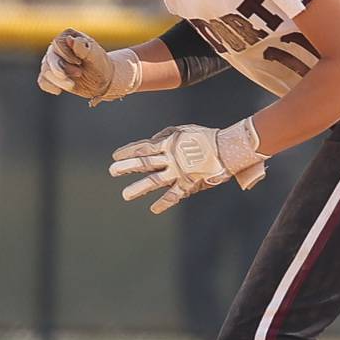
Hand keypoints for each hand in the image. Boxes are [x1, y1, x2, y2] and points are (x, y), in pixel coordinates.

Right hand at [38, 29, 140, 104]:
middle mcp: (57, 47)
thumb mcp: (96, 57)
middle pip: (50, 58)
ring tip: (73, 84)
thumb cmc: (100, 65)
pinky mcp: (50, 75)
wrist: (101, 80)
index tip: (79, 62)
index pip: (57, 44)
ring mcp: (51, 61)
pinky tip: (59, 90)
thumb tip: (71, 39)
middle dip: (62, 70)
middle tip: (79, 74)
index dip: (66, 55)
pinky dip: (50, 86)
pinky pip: (42, 81)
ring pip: (46, 71)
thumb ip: (84, 48)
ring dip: (60, 80)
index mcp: (68, 36)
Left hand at [109, 119, 267, 214]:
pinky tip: (153, 209)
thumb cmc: (206, 137)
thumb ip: (167, 134)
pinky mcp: (188, 183)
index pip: (143, 148)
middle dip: (127, 167)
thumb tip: (153, 140)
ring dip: (139, 188)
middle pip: (144, 163)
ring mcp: (178, 172)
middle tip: (112, 171)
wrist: (227, 149)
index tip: (114, 156)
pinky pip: (174, 195)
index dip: (128, 151)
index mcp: (168, 144)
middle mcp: (170, 158)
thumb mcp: (184, 130)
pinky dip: (164, 203)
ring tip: (125, 195)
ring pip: (154, 181)